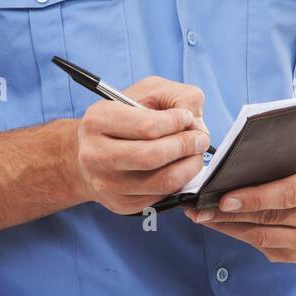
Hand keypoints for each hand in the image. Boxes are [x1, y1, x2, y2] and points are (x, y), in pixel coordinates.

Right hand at [73, 76, 210, 215]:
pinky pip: (161, 196)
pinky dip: (179, 182)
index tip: (188, 118)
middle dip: (186, 146)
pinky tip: (179, 168)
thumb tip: (196, 123)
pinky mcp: (121, 204)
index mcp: (98, 120)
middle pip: (153, 156)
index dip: (176, 122)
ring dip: (189, 167)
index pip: (147, 126)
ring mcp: (107, 183)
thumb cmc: (126, 117)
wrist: (95, 152)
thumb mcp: (147, 92)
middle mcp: (95, 154)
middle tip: (200, 139)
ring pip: (162, 181)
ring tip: (195, 154)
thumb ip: (177, 96)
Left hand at [185, 152, 295, 261]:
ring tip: (202, 216)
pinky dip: (237, 235)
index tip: (223, 200)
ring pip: (262, 236)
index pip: (287, 193)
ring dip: (228, 227)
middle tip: (199, 208)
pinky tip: (220, 225)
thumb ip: (272, 161)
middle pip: (270, 218)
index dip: (253, 198)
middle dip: (230, 214)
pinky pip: (261, 246)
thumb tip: (228, 169)